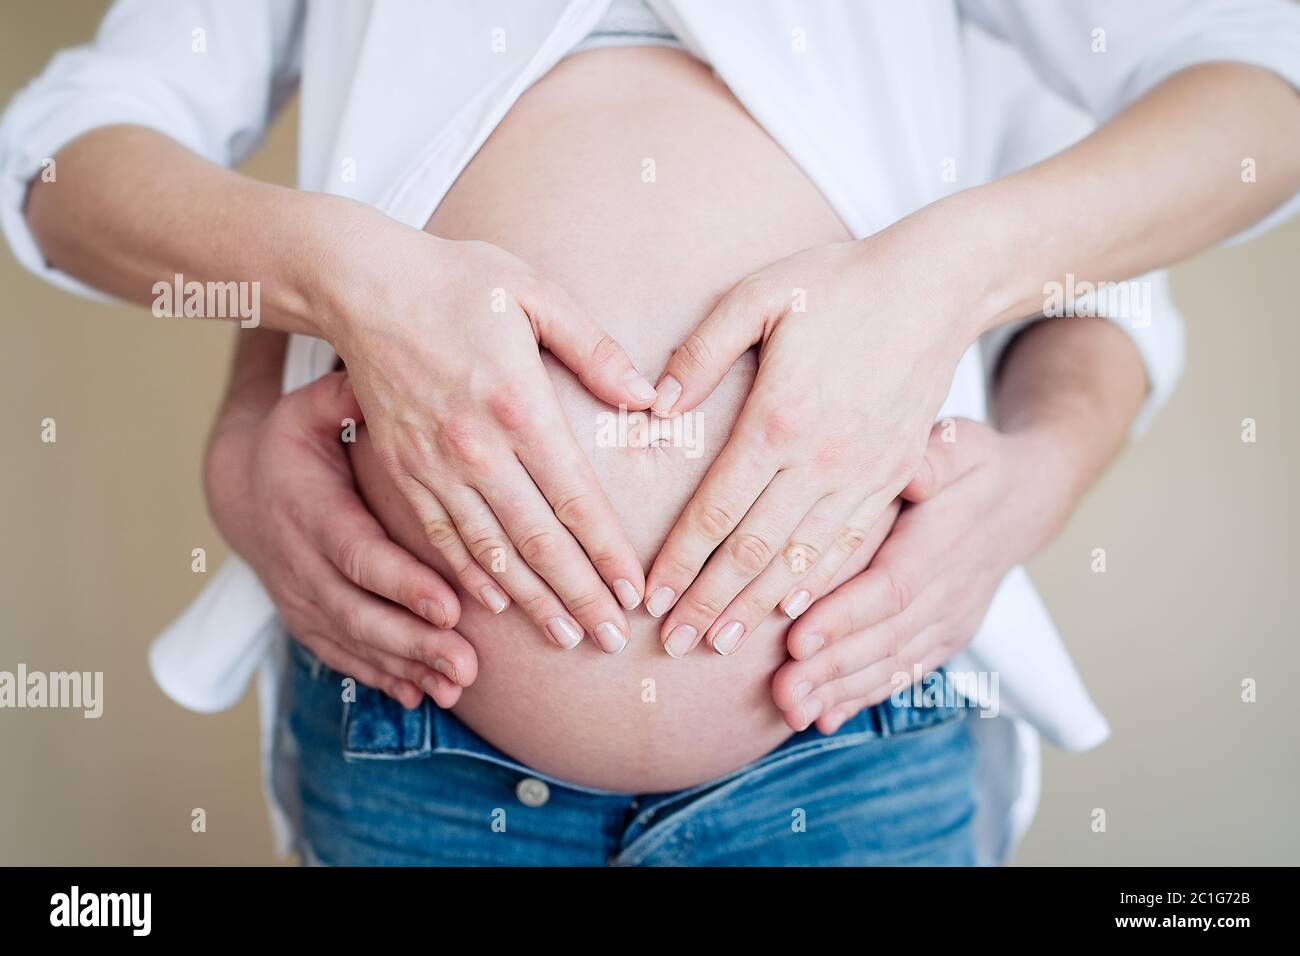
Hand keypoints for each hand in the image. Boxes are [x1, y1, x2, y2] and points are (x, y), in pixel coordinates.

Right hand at [205, 370, 476, 709]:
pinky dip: (383, 680)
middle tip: (468, 664)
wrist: (245, 491)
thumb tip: (376, 382)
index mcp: (309, 511)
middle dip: (414, 642)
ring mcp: (301, 600)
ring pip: (354, 643)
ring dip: (407, 667)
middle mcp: (300, 564)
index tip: (449, 606)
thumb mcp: (310, 410)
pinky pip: (344, 657)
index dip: (401, 585)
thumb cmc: (295, 444)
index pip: (358, 554)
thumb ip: (344, 399)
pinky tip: (423, 697)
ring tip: (458, 685)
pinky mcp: (309, 622)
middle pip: (359, 613)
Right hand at [320, 210, 657, 652]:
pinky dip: (469, 575)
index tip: (635, 593)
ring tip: (564, 638)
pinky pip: (439, 537)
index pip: (575, 499)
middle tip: (611, 640)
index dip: (608, 552)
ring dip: (530, 600)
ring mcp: (434, 465)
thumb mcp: (535, 293)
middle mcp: (477, 448)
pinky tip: (494, 605)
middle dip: (578, 595)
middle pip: (537, 540)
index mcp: (519, 407)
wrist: (360, 284)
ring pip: (489, 551)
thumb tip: (649, 396)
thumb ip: (595, 348)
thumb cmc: (457, 281)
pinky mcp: (403, 469)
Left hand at [643, 229, 976, 656]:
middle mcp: (822, 459)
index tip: (651, 598)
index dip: (679, 561)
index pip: (716, 510)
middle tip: (672, 645)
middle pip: (754, 549)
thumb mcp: (759, 294)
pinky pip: (853, 544)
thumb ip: (702, 350)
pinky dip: (819, 582)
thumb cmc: (839, 283)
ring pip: (804, 559)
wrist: (937, 285)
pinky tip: (793, 610)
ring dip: (757, 606)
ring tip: (721, 643)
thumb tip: (655, 406)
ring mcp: (864, 473)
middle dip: (708, 602)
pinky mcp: (894, 474)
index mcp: (778, 418)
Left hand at [770, 418, 1074, 732]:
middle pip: (886, 639)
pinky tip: (824, 720)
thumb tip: (912, 471)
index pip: (892, 588)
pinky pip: (904, 674)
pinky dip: (864, 698)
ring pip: (892, 665)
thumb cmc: (973, 465)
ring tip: (791, 711)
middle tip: (779, 690)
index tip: (797, 639)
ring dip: (840, 693)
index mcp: (944, 543)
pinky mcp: (944, 638)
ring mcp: (949, 621)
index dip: (846, 617)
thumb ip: (933, 459)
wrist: (1021, 501)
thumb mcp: (959, 445)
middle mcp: (949, 591)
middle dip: (830, 669)